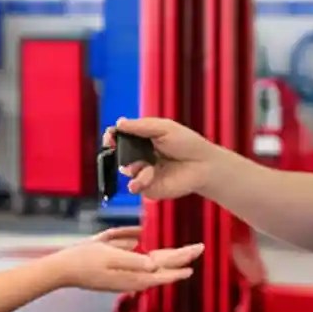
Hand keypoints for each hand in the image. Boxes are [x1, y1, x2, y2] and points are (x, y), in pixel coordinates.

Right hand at [48, 226, 203, 292]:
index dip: (181, 260)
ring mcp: (126, 278)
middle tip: (199, 249)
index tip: (196, 254)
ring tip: (185, 258)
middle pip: (163, 268)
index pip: (163, 267)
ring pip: (155, 270)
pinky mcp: (119, 275)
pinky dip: (155, 265)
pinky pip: (143, 269)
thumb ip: (132, 260)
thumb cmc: (84, 259)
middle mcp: (133, 279)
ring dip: (171, 264)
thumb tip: (154, 265)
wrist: (64, 269)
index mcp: (132, 274)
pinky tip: (159, 263)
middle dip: (181, 259)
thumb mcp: (108, 254)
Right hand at [102, 116, 217, 200]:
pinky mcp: (149, 188)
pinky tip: (147, 176)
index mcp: (144, 139)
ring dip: (131, 166)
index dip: (113, 136)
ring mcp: (144, 173)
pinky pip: (135, 186)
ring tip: (144, 165)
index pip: (122, 137)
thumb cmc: (187, 144)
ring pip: (125, 170)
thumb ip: (140, 126)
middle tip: (115, 148)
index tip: (110, 136)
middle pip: (119, 154)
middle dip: (116, 152)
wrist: (203, 165)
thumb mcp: (163, 128)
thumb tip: (119, 123)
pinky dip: (138, 182)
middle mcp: (142, 156)